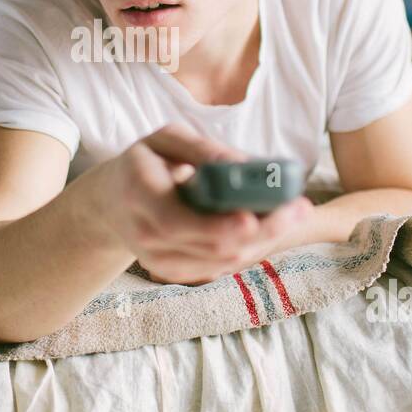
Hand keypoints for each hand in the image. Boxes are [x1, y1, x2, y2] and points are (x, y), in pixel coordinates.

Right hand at [93, 123, 312, 285]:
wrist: (113, 201)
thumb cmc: (146, 162)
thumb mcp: (167, 139)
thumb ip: (202, 149)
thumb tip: (243, 165)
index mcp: (139, 195)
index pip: (177, 222)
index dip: (218, 225)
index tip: (254, 216)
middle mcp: (146, 236)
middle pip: (212, 246)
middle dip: (262, 230)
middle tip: (298, 208)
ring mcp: (158, 261)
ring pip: (223, 261)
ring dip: (264, 240)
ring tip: (295, 213)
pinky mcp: (173, 272)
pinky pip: (220, 266)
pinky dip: (249, 248)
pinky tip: (271, 226)